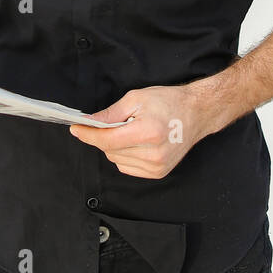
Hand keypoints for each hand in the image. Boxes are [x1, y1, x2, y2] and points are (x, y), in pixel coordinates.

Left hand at [68, 84, 211, 178]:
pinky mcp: (158, 173)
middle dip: (105, 137)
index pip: (107, 140)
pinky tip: (138, 143)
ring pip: (116, 160)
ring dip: (116, 147)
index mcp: (149, 132)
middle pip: (110, 151)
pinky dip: (125, 155)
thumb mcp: (137, 98)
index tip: (76, 129)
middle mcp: (154, 154)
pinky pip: (127, 167)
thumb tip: (89, 123)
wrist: (197, 113)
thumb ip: (110, 113)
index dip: (88, 134)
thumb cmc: (169, 102)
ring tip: (133, 131)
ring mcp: (157, 166)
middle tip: (119, 122)